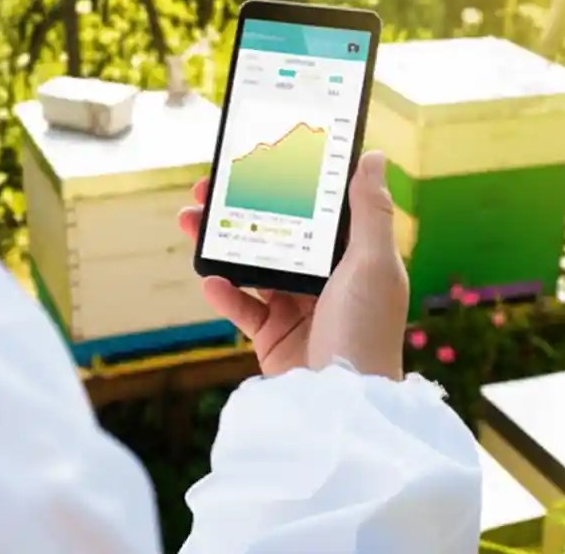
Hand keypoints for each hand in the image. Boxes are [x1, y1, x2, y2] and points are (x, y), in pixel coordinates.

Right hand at [178, 150, 408, 379]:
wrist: (342, 407)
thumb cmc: (367, 332)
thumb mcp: (373, 263)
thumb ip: (370, 210)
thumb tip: (372, 157)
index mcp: (355, 260)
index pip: (317, 212)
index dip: (288, 185)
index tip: (257, 162)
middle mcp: (328, 282)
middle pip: (278, 234)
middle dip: (242, 209)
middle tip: (208, 189)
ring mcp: (299, 310)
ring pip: (254, 266)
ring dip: (221, 243)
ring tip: (190, 221)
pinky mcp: (275, 338)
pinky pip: (243, 308)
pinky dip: (224, 294)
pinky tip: (209, 280)